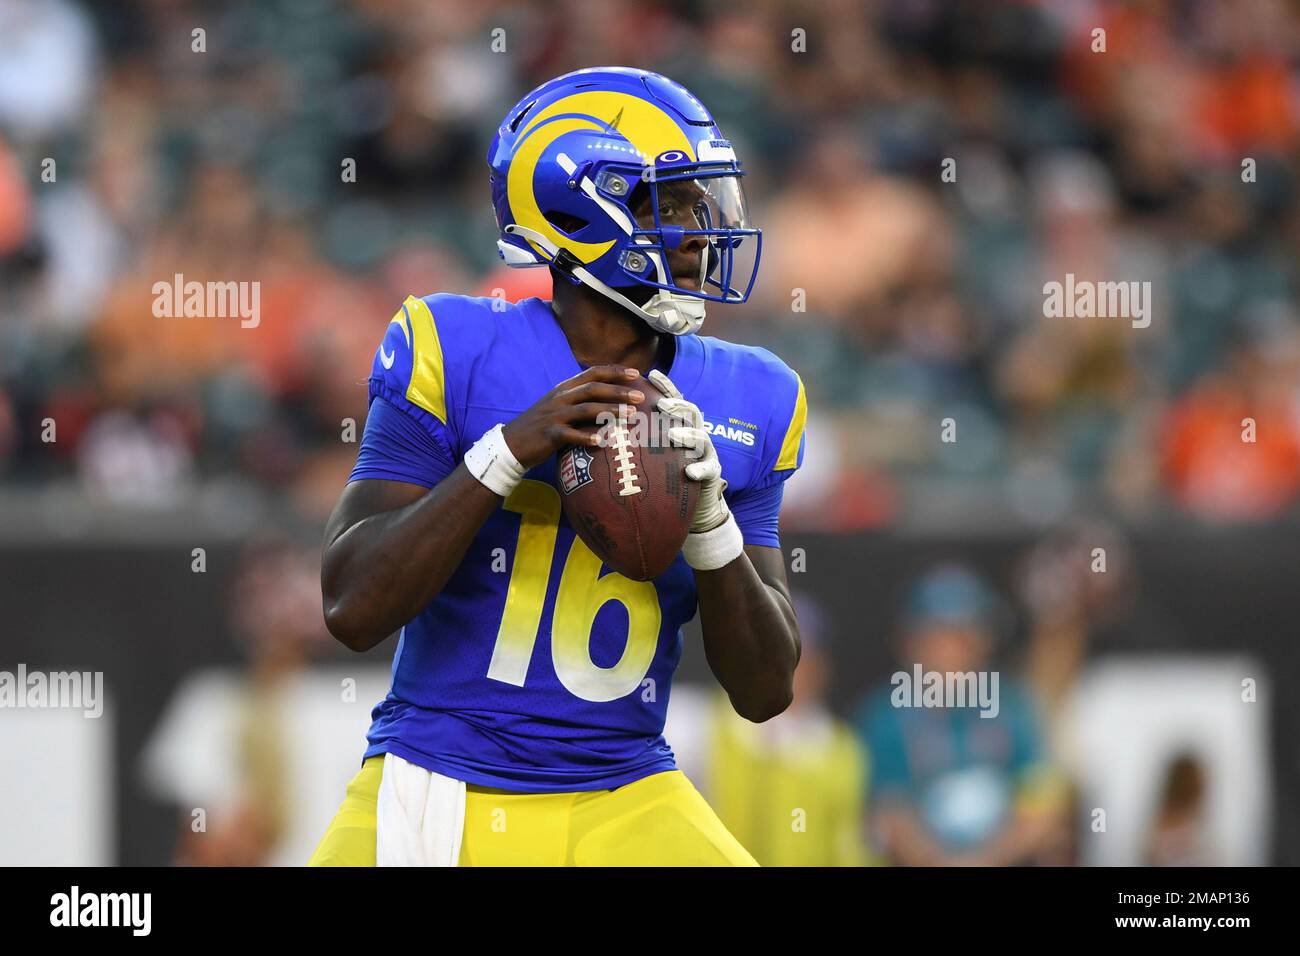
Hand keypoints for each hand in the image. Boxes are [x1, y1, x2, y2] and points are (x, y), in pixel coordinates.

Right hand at [502, 365, 643, 468]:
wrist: (512, 443)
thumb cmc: (542, 426)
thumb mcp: (559, 406)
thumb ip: (580, 400)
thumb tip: (609, 399)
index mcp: (564, 388)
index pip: (592, 373)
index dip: (614, 371)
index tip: (636, 374)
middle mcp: (560, 398)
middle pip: (593, 389)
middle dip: (619, 391)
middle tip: (640, 396)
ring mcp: (554, 415)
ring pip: (586, 409)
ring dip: (611, 411)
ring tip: (631, 415)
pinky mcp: (549, 434)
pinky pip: (570, 434)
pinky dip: (587, 437)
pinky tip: (603, 441)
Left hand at [648, 369, 728, 533]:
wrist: (694, 503)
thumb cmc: (668, 474)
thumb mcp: (655, 453)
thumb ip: (641, 437)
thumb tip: (606, 425)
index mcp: (681, 425)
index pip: (674, 401)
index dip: (666, 386)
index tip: (651, 374)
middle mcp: (697, 434)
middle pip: (691, 412)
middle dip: (678, 406)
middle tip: (662, 405)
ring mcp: (707, 452)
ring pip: (701, 438)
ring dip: (689, 434)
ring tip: (674, 435)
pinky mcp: (713, 472)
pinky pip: (708, 469)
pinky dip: (699, 469)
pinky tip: (689, 471)